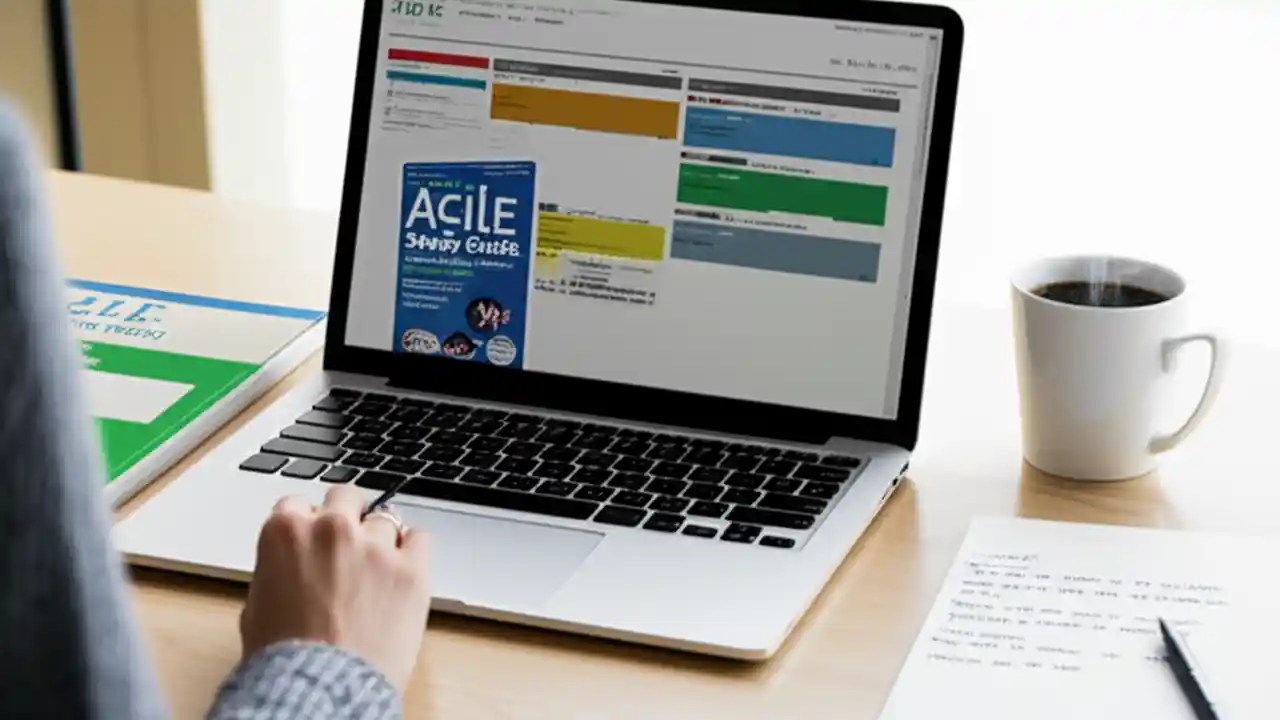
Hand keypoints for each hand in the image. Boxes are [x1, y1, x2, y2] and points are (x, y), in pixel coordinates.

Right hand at [240, 486, 431, 688]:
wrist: (320, 689)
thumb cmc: (282, 660)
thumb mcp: (257, 608)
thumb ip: (277, 570)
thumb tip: (290, 568)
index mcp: (285, 532)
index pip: (298, 504)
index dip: (308, 524)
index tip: (314, 540)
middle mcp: (332, 528)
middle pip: (346, 497)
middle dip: (347, 516)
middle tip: (349, 545)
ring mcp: (375, 546)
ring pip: (385, 517)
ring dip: (381, 538)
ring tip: (377, 568)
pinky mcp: (411, 569)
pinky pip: (421, 538)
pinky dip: (414, 550)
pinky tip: (405, 568)